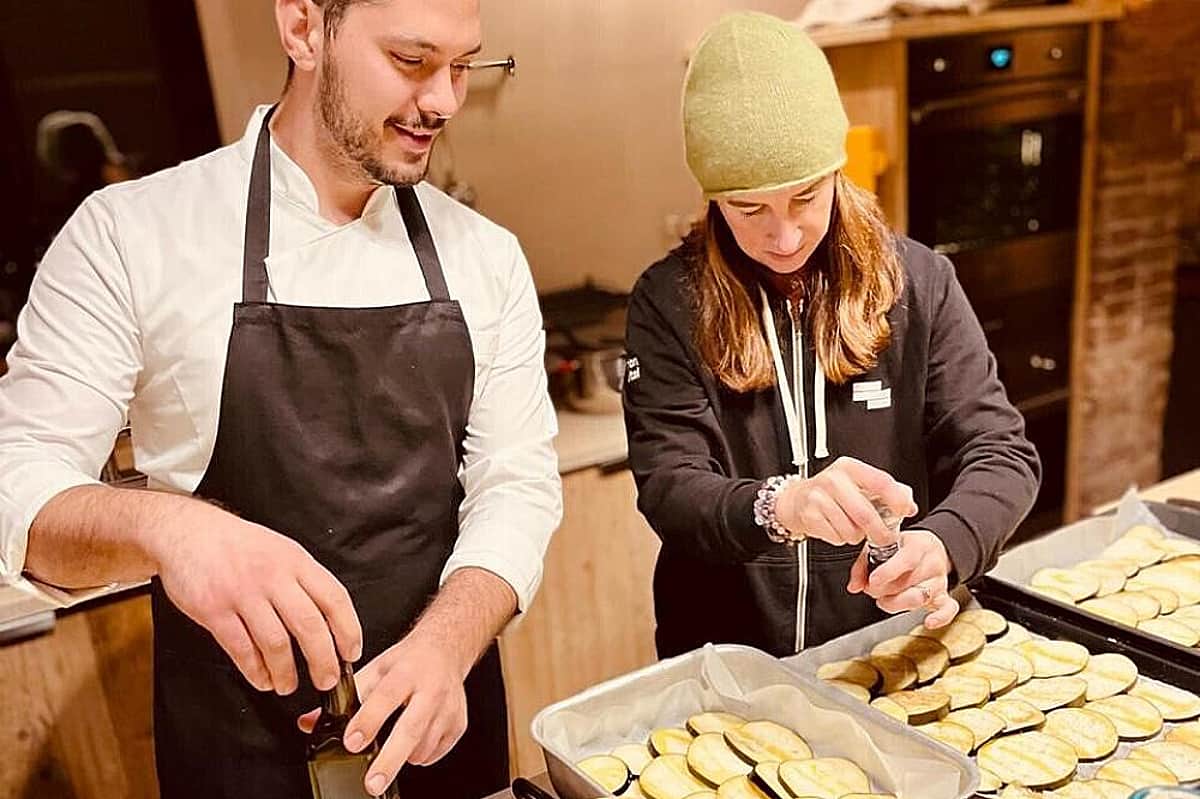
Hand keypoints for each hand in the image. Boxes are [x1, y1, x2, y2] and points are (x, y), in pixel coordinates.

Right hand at [151, 501, 361, 693]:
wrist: (187, 531)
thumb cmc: (238, 545)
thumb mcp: (281, 550)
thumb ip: (303, 581)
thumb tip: (330, 622)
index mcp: (295, 561)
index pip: (334, 598)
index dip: (348, 629)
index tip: (351, 653)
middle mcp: (273, 576)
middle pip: (309, 624)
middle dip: (322, 659)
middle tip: (327, 681)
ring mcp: (242, 593)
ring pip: (275, 642)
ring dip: (286, 671)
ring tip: (288, 685)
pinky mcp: (213, 609)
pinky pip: (240, 648)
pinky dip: (255, 670)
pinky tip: (262, 679)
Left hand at [300, 631, 469, 796]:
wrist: (446, 651)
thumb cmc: (408, 662)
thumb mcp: (374, 670)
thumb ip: (345, 697)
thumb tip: (310, 722)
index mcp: (405, 671)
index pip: (386, 697)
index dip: (368, 720)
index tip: (352, 742)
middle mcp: (430, 689)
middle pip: (411, 729)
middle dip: (390, 759)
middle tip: (372, 783)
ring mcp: (448, 708)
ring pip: (424, 746)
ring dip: (402, 756)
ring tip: (391, 749)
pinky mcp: (459, 723)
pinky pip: (435, 752)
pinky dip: (420, 755)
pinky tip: (413, 741)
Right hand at [775, 457, 916, 546]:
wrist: (795, 500)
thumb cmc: (830, 492)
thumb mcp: (857, 483)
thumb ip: (884, 491)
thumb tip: (908, 503)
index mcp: (849, 467)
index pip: (881, 482)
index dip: (897, 500)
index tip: (905, 511)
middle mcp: (833, 480)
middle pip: (866, 514)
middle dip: (880, 532)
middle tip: (885, 538)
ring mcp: (819, 497)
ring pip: (852, 530)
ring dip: (857, 535)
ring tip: (851, 526)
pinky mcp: (810, 515)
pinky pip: (837, 537)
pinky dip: (841, 538)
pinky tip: (836, 528)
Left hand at [847, 529, 958, 628]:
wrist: (928, 548)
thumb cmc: (902, 548)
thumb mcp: (882, 546)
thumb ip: (863, 564)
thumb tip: (854, 586)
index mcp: (918, 545)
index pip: (907, 559)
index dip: (888, 572)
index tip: (872, 581)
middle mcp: (932, 563)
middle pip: (910, 583)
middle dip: (885, 590)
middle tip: (872, 589)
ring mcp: (939, 581)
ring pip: (921, 597)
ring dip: (898, 603)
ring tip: (885, 600)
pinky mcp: (944, 596)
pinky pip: (948, 609)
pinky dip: (940, 618)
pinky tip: (928, 622)